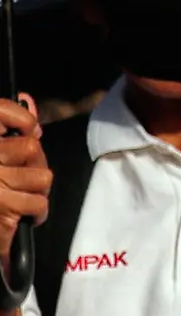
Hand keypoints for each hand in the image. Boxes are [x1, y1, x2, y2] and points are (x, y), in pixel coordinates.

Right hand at [0, 94, 52, 254]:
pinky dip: (35, 212)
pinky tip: (22, 215)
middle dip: (32, 164)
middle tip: (21, 176)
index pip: (6, 114)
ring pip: (41, 176)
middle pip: (31, 148)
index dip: (23, 121)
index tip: (28, 130)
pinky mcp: (2, 207)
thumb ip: (7, 122)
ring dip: (35, 190)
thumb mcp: (0, 154)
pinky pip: (38, 202)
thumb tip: (29, 100)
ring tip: (18, 197)